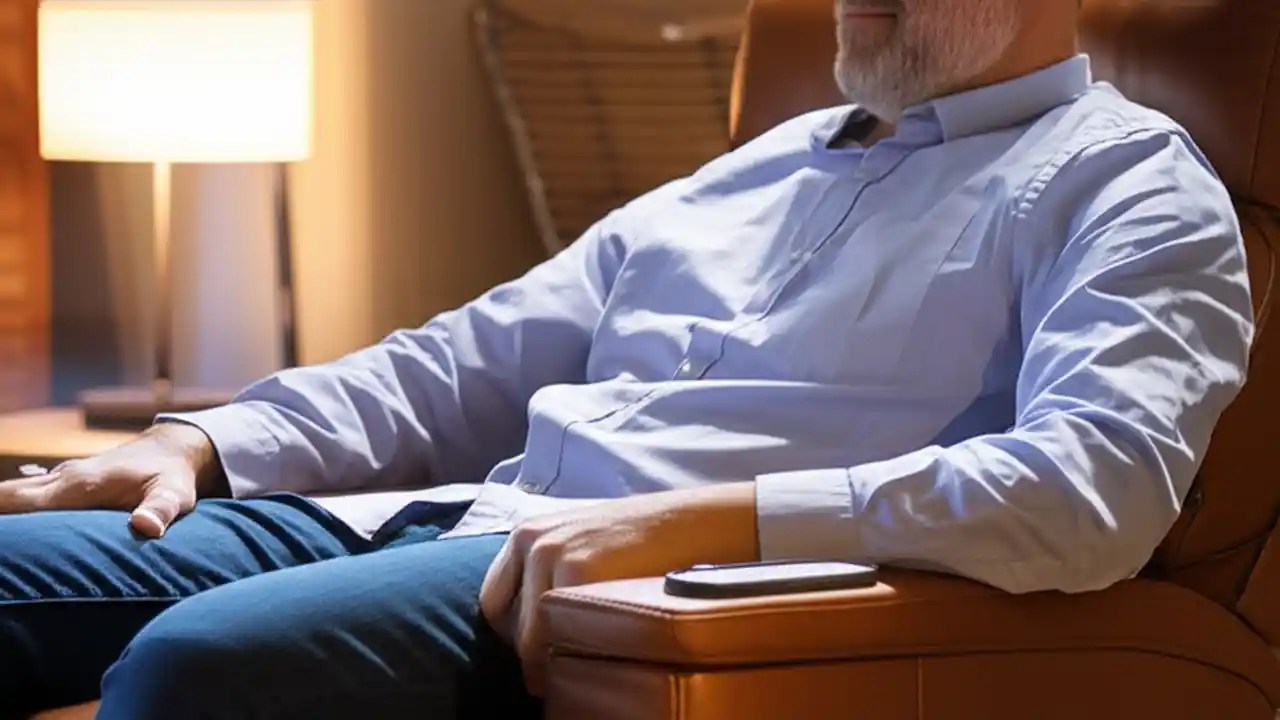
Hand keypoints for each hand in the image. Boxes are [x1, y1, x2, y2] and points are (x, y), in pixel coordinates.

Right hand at [0, 422, 224, 537]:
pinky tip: (4, 517)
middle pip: (4, 499)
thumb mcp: (174, 495)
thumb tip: (147, 527)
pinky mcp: (60, 485)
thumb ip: (160, 510)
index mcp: (77, 487)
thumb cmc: (172, 477)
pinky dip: (5, 506)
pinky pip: (21, 496)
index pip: (20, 505)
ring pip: (9, 496)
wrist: (172, 450)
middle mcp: (59, 481)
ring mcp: (57, 481)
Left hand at [479, 483, 758, 694]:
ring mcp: (552, 555)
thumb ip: (548, 572)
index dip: (514, 635)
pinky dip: (570, 657)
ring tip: (576, 672)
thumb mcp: (580, 543)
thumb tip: (529, 625)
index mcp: (526, 533)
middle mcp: (531, 541)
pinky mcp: (577, 571)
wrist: (688, 523)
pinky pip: (557, 636)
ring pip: (530, 638)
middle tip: (556, 673)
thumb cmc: (640, 541)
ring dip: (549, 662)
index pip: (494, 603)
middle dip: (531, 653)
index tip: (539, 654)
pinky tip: (594, 659)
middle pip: (509, 624)